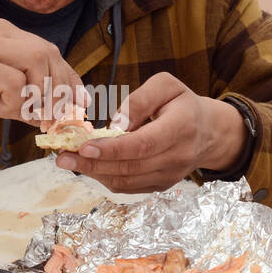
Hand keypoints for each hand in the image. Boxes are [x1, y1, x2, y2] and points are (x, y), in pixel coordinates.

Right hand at [0, 17, 86, 121]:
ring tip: (25, 113)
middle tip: (55, 117)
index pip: (49, 50)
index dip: (69, 78)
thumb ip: (24, 101)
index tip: (80, 103)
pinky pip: (14, 82)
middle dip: (60, 89)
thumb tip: (55, 116)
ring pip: (37, 62)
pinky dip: (15, 101)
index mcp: (2, 31)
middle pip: (48, 53)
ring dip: (39, 95)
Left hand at [54, 73, 247, 192]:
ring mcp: (169, 176)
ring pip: (126, 182)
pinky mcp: (161, 185)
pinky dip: (105, 178)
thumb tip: (115, 125)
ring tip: (68, 161)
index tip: (84, 145)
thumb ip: (140, 99)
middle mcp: (177, 157)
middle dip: (92, 163)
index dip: (112, 149)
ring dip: (94, 173)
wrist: (209, 132)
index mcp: (181, 128)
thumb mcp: (167, 86)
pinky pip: (129, 187)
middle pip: (130, 167)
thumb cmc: (183, 104)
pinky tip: (88, 166)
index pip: (143, 144)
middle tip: (62, 156)